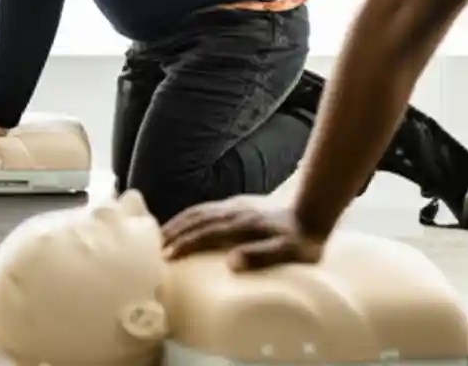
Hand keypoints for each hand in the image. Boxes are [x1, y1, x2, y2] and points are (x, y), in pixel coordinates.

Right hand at [160, 198, 326, 270]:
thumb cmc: (302, 241)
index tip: (167, 255)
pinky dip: (188, 216)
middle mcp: (232, 213)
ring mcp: (232, 207)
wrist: (313, 213)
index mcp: (241, 225)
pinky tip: (183, 223)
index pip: (205, 234)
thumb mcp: (288, 253)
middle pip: (196, 221)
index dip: (185, 244)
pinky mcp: (235, 205)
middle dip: (173, 234)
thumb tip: (231, 263)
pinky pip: (204, 209)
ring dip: (177, 223)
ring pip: (197, 213)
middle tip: (154, 249)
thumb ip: (261, 256)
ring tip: (160, 236)